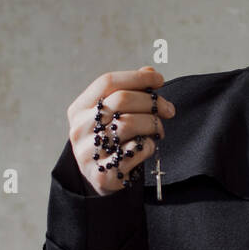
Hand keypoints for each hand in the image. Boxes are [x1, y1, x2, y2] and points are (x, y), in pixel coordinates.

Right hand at [67, 66, 176, 195]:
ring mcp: (89, 152)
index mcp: (79, 109)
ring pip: (129, 124)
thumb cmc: (110, 140)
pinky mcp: (105, 172)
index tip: (159, 80)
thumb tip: (149, 72)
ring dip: (153, 124)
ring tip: (159, 129)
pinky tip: (147, 146)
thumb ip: (128, 92)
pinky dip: (149, 145)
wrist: (100, 177)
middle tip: (169, 109)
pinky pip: (136, 150)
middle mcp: (80, 128)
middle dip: (151, 101)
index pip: (107, 82)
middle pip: (121, 100)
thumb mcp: (111, 115)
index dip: (137, 77)